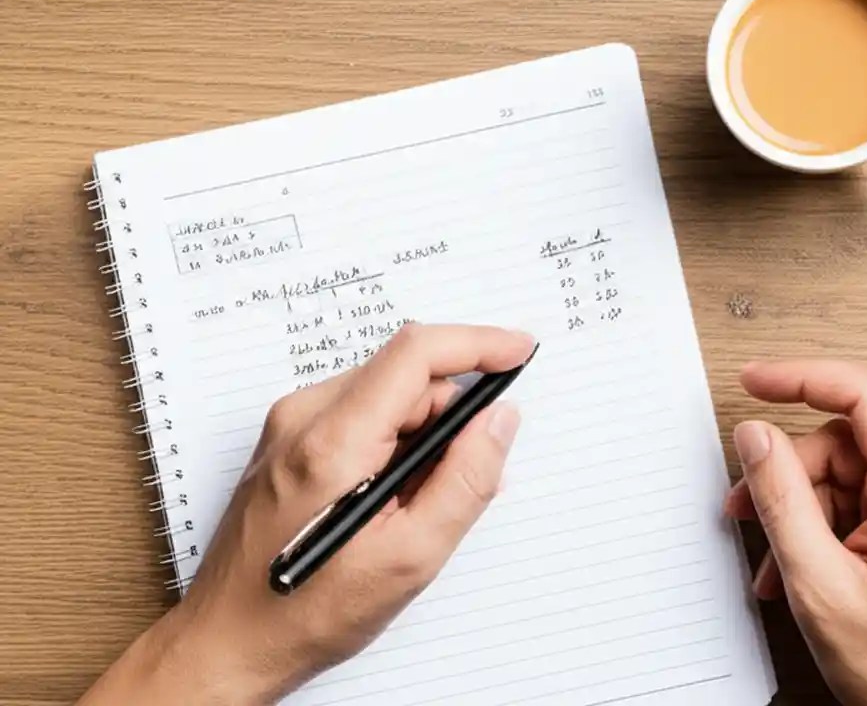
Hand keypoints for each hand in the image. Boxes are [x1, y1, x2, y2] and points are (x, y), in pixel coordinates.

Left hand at [80, 324, 533, 705]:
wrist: (227, 641)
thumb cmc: (305, 613)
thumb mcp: (409, 557)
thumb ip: (464, 481)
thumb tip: (498, 422)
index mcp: (332, 442)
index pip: (416, 354)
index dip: (478, 344)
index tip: (519, 350)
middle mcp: (303, 419)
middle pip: (404, 376)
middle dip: (454, 411)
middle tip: (474, 472)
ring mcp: (289, 428)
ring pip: (386, 395)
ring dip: (425, 433)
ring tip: (423, 505)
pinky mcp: (288, 442)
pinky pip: (361, 416)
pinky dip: (396, 443)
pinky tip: (396, 499)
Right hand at [725, 361, 866, 705]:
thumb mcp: (820, 581)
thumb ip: (781, 497)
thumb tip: (757, 435)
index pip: (863, 392)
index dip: (800, 377)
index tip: (754, 380)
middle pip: (843, 442)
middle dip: (789, 478)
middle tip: (748, 516)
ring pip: (846, 474)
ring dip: (803, 513)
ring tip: (780, 567)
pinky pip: (864, 500)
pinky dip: (826, 528)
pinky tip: (805, 570)